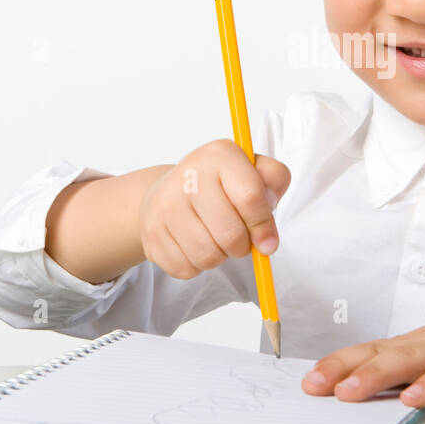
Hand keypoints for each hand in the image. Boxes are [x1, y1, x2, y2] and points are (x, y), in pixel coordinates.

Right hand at [138, 140, 290, 280]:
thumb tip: (267, 230)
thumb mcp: (254, 171)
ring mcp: (165, 204)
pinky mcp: (151, 233)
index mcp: (220, 154)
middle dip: (243, 246)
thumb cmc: (221, 183)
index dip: (264, 226)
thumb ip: (274, 184)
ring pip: (208, 256)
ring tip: (217, 240)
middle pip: (230, 234)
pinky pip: (186, 269)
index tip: (269, 242)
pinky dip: (197, 266)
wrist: (168, 190)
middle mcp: (188, 175)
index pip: (251, 197)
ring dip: (221, 257)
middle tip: (241, 240)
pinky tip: (195, 245)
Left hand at [300, 293, 424, 406]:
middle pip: (379, 353)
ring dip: (375, 376)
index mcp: (423, 343)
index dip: (338, 364)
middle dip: (341, 368)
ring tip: (345, 392)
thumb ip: (423, 375)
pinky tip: (413, 399)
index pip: (372, 352)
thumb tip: (389, 396)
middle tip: (310, 386)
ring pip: (408, 361)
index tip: (308, 380)